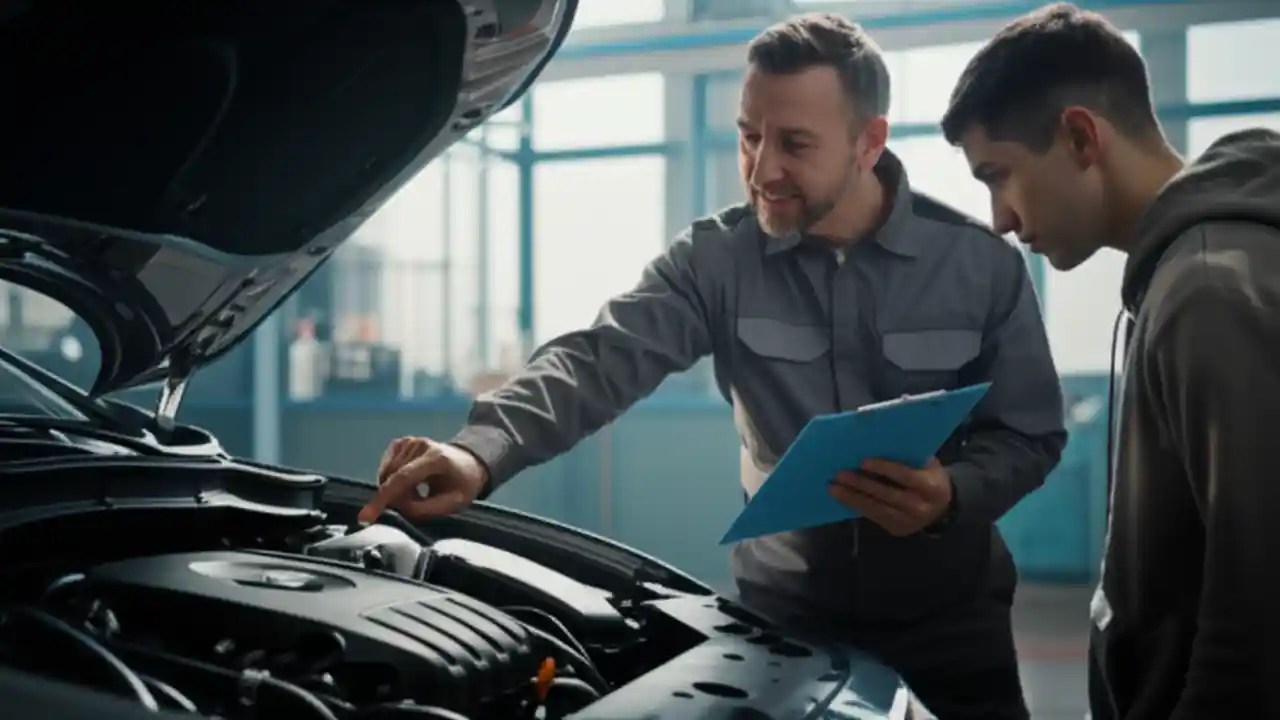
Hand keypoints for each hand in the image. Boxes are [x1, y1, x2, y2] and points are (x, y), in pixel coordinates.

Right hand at [357, 436, 489, 523]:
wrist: (467, 463)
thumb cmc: (462, 484)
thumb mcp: (454, 502)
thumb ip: (426, 509)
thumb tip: (398, 509)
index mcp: (436, 457)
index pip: (403, 478)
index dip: (384, 498)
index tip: (366, 517)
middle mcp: (420, 444)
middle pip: (392, 478)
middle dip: (397, 498)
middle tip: (416, 505)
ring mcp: (409, 441)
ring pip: (386, 475)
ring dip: (396, 491)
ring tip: (418, 493)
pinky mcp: (400, 443)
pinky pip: (386, 469)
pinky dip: (392, 481)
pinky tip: (410, 483)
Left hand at [829, 457, 953, 536]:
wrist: (942, 508)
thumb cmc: (930, 477)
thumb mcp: (927, 464)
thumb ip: (908, 457)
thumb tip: (877, 442)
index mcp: (931, 487)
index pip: (906, 476)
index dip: (884, 468)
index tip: (863, 461)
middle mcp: (920, 507)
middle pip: (887, 495)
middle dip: (861, 484)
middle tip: (840, 474)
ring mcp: (908, 522)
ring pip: (876, 509)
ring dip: (852, 498)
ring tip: (833, 488)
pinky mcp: (897, 529)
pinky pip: (873, 517)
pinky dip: (856, 506)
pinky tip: (842, 497)